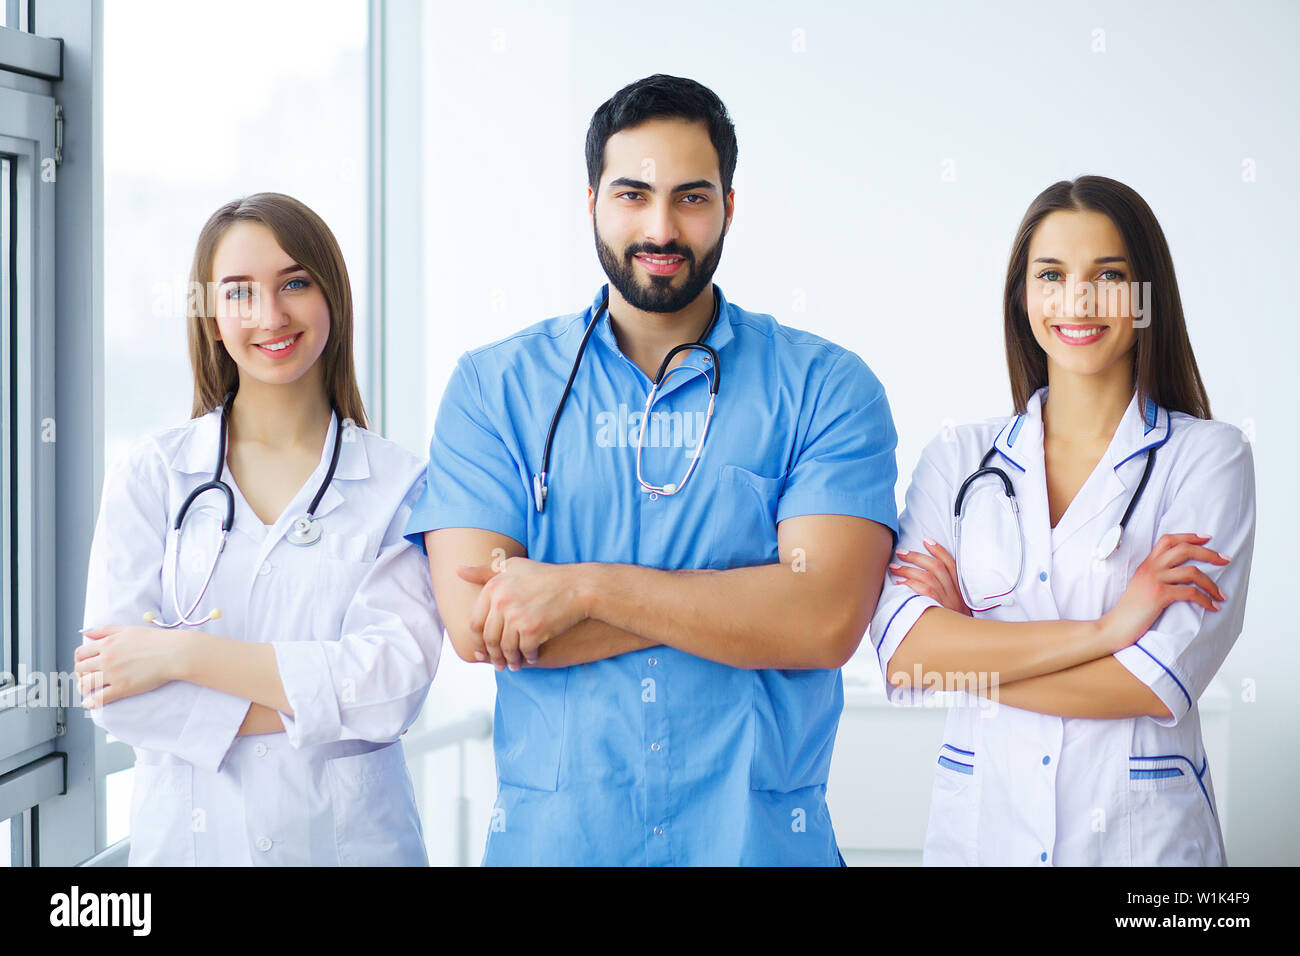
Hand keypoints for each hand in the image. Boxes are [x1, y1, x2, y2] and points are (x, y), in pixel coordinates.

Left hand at [74, 625, 190, 706]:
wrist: (174, 653)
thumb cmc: (155, 640)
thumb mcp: (128, 629)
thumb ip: (105, 630)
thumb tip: (87, 634)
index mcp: (107, 643)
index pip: (80, 653)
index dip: (79, 659)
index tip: (84, 664)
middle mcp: (106, 659)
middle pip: (80, 669)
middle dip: (80, 674)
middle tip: (86, 677)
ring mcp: (113, 674)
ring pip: (85, 684)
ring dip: (83, 688)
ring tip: (88, 690)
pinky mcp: (122, 688)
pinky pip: (98, 698)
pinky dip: (90, 702)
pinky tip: (90, 703)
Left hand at [457, 558, 590, 669]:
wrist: (579, 586)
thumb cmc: (545, 576)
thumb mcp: (512, 566)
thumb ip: (484, 571)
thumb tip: (458, 571)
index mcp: (493, 587)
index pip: (475, 622)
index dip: (477, 640)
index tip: (482, 650)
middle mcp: (502, 602)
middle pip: (489, 638)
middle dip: (492, 654)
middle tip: (497, 663)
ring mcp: (517, 617)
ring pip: (505, 648)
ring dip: (508, 660)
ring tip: (513, 665)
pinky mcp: (533, 630)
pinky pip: (524, 652)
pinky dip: (527, 658)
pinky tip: (531, 659)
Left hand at [890, 538, 972, 616]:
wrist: (965, 641)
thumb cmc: (955, 623)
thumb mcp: (956, 607)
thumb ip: (944, 592)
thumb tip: (922, 579)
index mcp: (959, 589)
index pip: (951, 564)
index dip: (939, 550)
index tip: (926, 540)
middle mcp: (954, 593)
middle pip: (936, 567)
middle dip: (917, 556)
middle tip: (901, 552)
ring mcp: (947, 601)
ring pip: (927, 577)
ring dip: (909, 569)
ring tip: (894, 567)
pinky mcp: (938, 609)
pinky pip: (924, 592)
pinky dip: (911, 584)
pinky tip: (900, 583)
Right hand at [1098, 533, 1228, 651]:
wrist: (1115, 626)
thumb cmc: (1130, 611)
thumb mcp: (1140, 586)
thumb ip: (1155, 576)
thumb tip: (1177, 576)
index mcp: (1146, 564)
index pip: (1168, 540)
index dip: (1189, 536)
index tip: (1207, 538)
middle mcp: (1150, 568)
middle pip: (1184, 550)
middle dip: (1209, 553)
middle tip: (1225, 560)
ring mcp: (1154, 580)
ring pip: (1192, 572)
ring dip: (1212, 583)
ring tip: (1221, 595)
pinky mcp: (1159, 595)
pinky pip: (1190, 592)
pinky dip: (1205, 600)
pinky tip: (1212, 607)